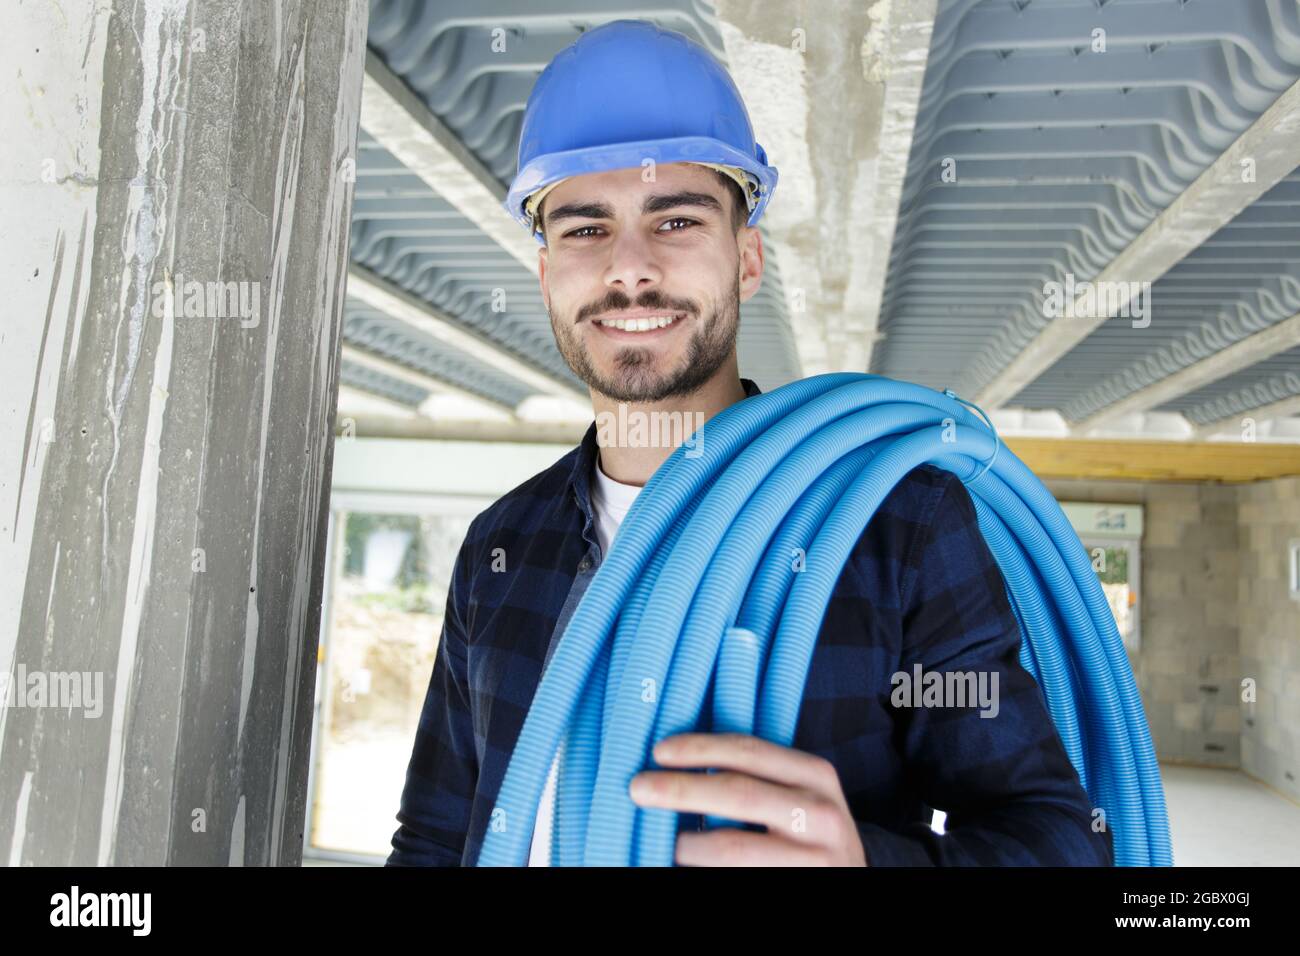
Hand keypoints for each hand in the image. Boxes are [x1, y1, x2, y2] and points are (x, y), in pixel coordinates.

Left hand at [628, 732, 868, 865]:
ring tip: (667, 843)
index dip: (700, 748)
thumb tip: (679, 760)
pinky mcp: (802, 887)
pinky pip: (740, 875)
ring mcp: (814, 858)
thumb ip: (757, 776)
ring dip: (689, 844)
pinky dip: (706, 869)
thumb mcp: (800, 793)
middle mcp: (820, 814)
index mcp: (816, 775)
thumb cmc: (811, 830)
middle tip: (639, 788)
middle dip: (681, 788)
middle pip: (738, 793)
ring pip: (734, 846)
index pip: (749, 751)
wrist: (854, 879)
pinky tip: (689, 863)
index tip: (659, 751)